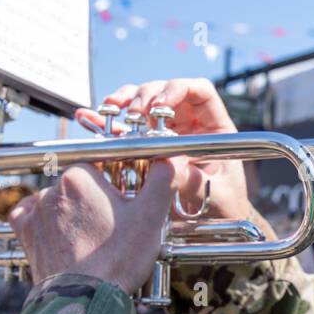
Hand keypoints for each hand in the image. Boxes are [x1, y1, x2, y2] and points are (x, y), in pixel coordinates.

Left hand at [7, 162, 173, 294]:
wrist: (83, 300)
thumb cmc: (117, 260)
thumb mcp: (150, 218)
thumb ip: (161, 182)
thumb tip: (169, 160)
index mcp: (80, 178)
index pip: (102, 169)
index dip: (117, 188)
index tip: (126, 206)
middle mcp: (52, 190)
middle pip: (80, 187)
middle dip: (95, 202)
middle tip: (113, 228)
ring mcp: (35, 212)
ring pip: (58, 201)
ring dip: (72, 213)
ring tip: (91, 238)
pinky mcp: (25, 234)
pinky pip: (29, 215)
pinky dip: (42, 219)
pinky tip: (58, 230)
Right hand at [76, 78, 251, 224]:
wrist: (214, 225)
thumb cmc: (225, 206)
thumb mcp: (215, 195)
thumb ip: (194, 180)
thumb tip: (167, 165)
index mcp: (214, 127)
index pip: (198, 91)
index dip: (178, 89)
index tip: (160, 105)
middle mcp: (189, 124)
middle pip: (165, 92)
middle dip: (146, 96)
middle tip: (135, 114)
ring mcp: (166, 133)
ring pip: (142, 103)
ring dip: (125, 102)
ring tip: (111, 109)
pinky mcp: (145, 147)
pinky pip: (124, 130)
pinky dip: (106, 123)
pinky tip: (88, 116)